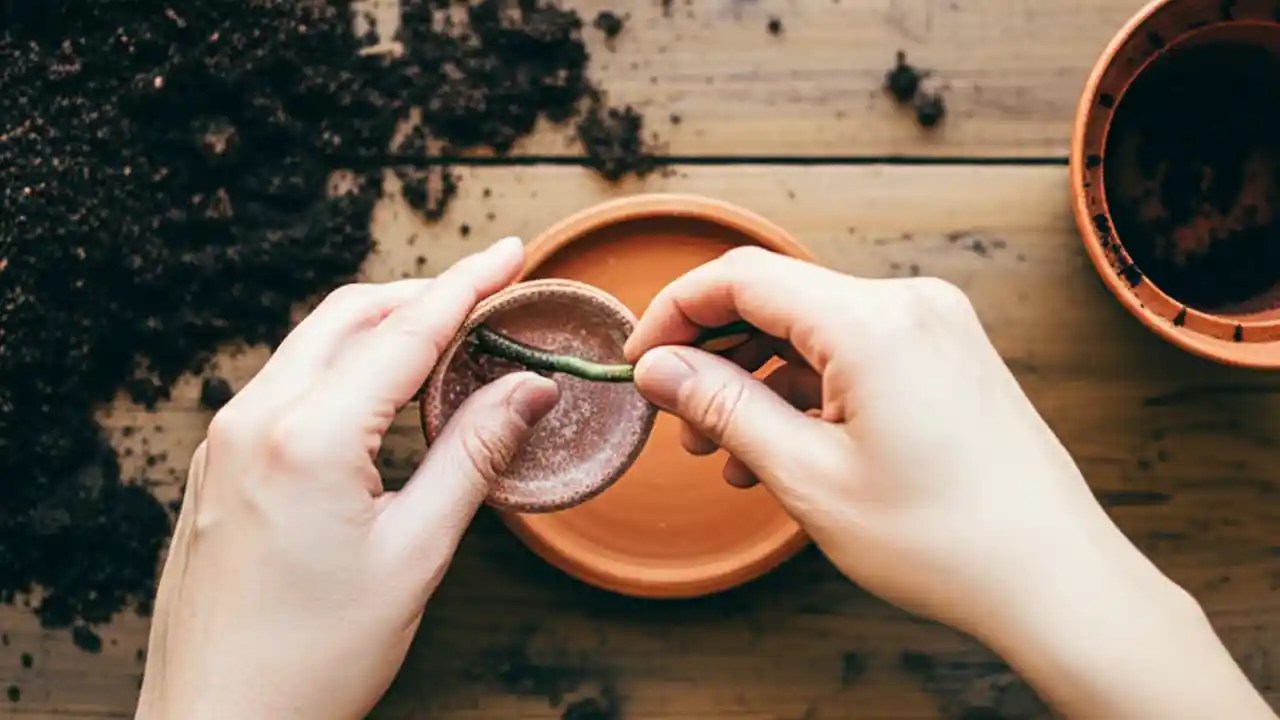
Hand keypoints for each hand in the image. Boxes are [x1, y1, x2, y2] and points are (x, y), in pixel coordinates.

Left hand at [136, 238, 558, 719]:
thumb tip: (528, 390)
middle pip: (350, 317)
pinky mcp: (218, 465)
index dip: (467, 287)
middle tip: (488, 293)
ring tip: (448, 342)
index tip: (511, 254)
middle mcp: (254, 421)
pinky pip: (287, 383)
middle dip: (423, 294)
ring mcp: (225, 441)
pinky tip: (383, 395)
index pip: (405, 333)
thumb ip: (473, 456)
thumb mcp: (415, 554)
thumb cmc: (314, 657)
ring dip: (382, 328)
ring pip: (314, 345)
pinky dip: (344, 367)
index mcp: (307, 438)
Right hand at [626, 247, 1271, 718]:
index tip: (639, 361)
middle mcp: (909, 305)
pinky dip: (809, 393)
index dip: (675, 312)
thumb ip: (725, 408)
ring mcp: (936, 328)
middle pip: (778, 301)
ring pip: (814, 332)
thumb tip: (659, 368)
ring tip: (730, 455)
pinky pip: (856, 355)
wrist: (1054, 580)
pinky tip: (783, 452)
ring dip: (760, 382)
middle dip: (717, 356)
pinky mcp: (949, 357)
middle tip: (683, 425)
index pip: (742, 277)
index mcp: (873, 322)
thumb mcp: (808, 478)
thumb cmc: (943, 539)